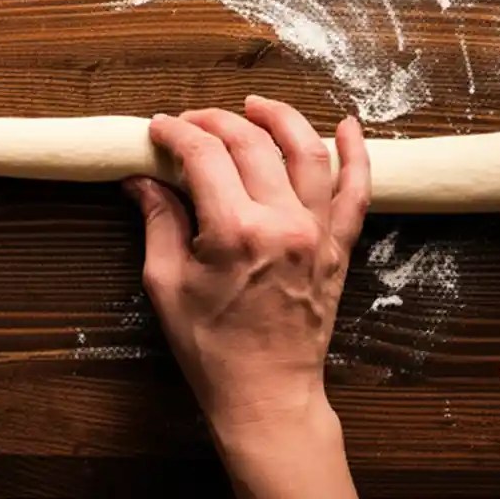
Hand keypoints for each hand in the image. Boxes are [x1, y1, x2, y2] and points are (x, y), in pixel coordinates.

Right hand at [125, 96, 368, 496]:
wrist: (266, 394)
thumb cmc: (211, 348)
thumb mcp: (166, 284)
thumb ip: (159, 222)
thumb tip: (142, 181)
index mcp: (235, 233)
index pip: (204, 156)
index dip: (177, 134)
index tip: (158, 129)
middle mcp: (282, 223)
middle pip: (251, 144)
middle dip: (215, 122)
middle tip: (190, 122)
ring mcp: (316, 233)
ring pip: (306, 153)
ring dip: (280, 119)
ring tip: (254, 105)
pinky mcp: (337, 248)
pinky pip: (356, 192)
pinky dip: (356, 155)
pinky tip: (348, 126)